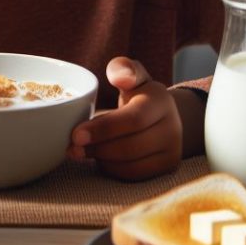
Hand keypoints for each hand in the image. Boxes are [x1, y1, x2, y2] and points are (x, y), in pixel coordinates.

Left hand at [67, 56, 182, 180]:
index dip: (103, 129)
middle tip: (72, 147)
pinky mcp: (166, 169)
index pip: (133, 119)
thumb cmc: (139, 95)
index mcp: (160, 100)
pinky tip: (101, 159)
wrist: (163, 117)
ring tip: (82, 151)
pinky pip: (135, 175)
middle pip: (130, 146)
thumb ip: (122, 69)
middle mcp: (172, 127)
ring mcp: (172, 151)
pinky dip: (113, 169)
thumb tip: (120, 75)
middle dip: (97, 148)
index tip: (76, 134)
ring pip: (131, 164)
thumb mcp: (132, 76)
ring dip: (102, 160)